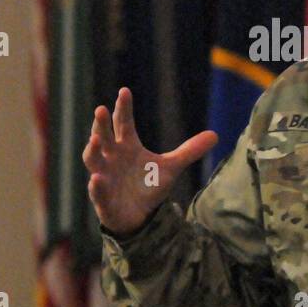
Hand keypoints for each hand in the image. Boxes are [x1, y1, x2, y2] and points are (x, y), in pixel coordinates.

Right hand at [81, 87, 217, 234]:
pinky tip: (97, 179)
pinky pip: (96, 190)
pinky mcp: (102, 197)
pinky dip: (95, 185)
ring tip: (94, 139)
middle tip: (100, 109)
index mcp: (127, 146)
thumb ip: (189, 151)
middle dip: (101, 124)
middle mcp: (112, 157)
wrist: (139, 215)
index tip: (124, 91)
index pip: (123, 123)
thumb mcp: (171, 167)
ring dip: (92, 149)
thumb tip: (215, 135)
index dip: (123, 108)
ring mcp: (104, 175)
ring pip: (93, 159)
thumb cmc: (149, 185)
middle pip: (103, 136)